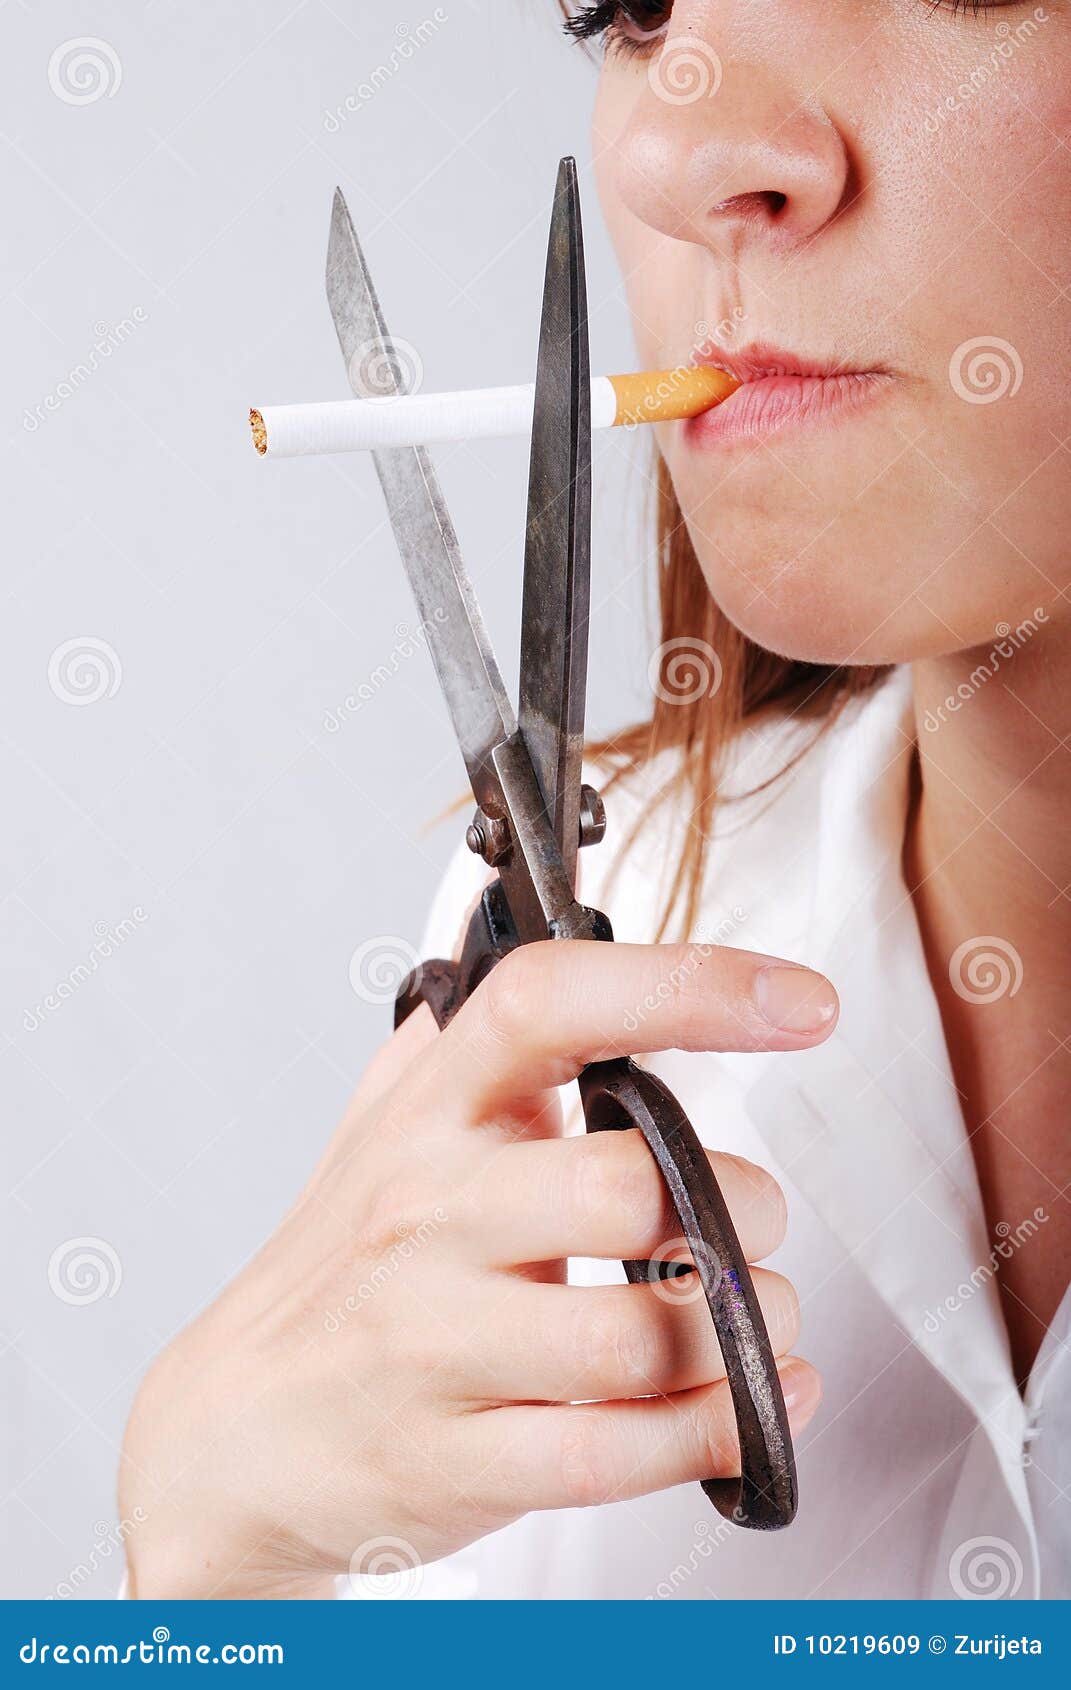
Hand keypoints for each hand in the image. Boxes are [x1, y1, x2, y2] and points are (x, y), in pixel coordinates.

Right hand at [119, 938, 835, 1597]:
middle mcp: (429, 1213)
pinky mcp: (458, 1458)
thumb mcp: (389, 1119)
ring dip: (741, 1331)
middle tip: (750, 1222)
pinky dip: (718, 1432)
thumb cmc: (344, 1262)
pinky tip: (748, 1408)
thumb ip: (482, 1038)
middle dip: (738, 1208)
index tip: (798, 1003)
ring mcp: (435, 1342)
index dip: (686, 985)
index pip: (550, 1004)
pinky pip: (620, 1452)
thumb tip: (598, 957)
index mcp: (431, 1108)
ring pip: (640, 1334)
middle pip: (625, 1186)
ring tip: (751, 1319)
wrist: (240, 1427)